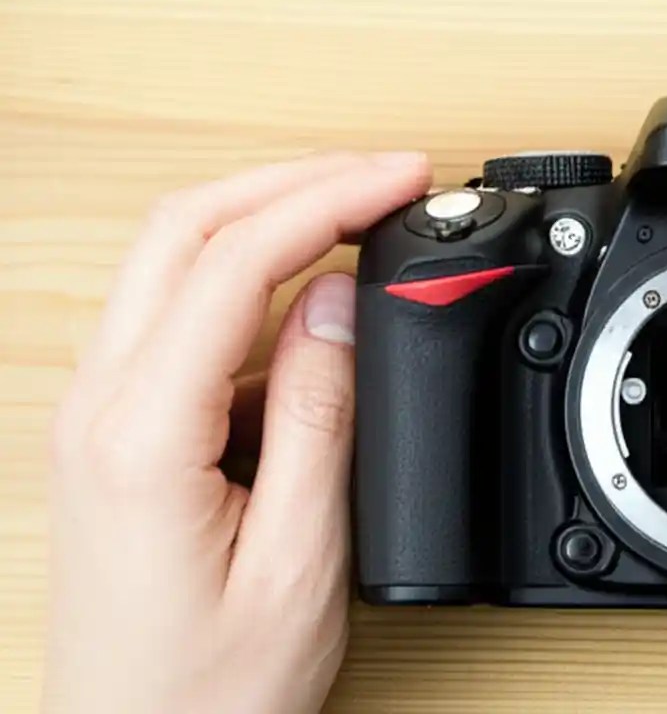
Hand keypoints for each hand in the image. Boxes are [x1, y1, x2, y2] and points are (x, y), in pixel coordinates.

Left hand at [43, 152, 430, 712]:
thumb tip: (339, 306)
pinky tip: (312, 295)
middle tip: (382, 174)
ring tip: (358, 216)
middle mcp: (97, 406)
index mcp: (139, 434)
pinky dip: (252, 282)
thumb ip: (319, 419)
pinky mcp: (118, 429)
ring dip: (270, 220)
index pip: (235, 261)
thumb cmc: (207, 687)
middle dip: (293, 180)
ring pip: (176, 262)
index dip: (328, 199)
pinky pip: (181, 319)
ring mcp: (97, 412)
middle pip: (185, 228)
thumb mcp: (298, 559)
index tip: (399, 178)